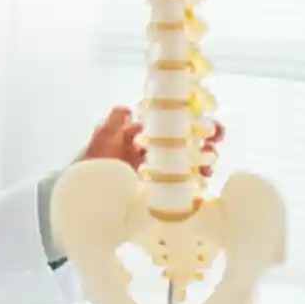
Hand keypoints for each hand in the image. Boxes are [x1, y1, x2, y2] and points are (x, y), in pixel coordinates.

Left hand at [79, 106, 226, 175]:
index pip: (176, 122)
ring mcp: (160, 170)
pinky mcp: (161, 189)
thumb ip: (115, 122)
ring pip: (190, 161)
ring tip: (207, 164)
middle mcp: (156, 150)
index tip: (209, 124)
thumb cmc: (95, 162)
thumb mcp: (102, 137)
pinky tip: (200, 179)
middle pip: (189, 141)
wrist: (89, 193)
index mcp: (146, 134)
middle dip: (207, 139)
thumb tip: (129, 110)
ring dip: (204, 159)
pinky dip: (195, 180)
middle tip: (215, 140)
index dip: (195, 121)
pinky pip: (184, 182)